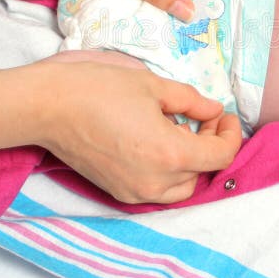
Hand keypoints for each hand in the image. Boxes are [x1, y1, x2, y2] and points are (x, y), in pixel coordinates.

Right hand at [36, 56, 241, 203]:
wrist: (48, 107)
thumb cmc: (99, 89)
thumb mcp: (153, 85)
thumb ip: (191, 101)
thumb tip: (213, 111)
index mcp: (170, 153)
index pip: (220, 156)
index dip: (230, 134)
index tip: (222, 114)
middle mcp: (155, 181)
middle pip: (203, 172)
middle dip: (209, 145)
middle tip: (201, 118)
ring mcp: (134, 191)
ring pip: (181, 187)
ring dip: (189, 162)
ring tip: (175, 130)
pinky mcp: (117, 192)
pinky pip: (156, 189)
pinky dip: (166, 171)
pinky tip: (153, 142)